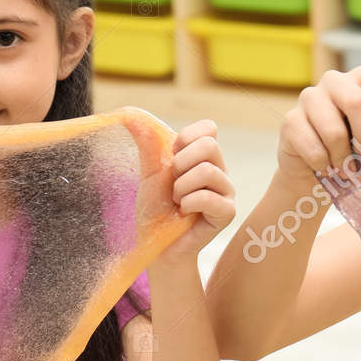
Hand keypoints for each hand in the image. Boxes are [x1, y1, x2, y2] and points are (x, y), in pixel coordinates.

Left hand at [158, 119, 235, 264]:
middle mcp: (219, 171)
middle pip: (210, 145)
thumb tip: (132, 116)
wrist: (156, 244)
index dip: (185, 139)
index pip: (209, 129)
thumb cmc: (156, 211)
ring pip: (208, 171)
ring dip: (182, 188)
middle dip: (181, 164)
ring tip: (178, 202)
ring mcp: (226, 192)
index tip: (172, 159)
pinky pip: (210, 198)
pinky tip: (184, 213)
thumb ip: (148, 145)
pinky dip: (189, 204)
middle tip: (174, 185)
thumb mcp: (149, 173)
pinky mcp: (227, 212)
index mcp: (203, 158)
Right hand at [276, 66, 360, 196]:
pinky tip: (324, 167)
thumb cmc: (351, 150)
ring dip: (343, 158)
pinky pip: (313, 147)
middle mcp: (335, 82)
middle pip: (356, 102)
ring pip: (333, 130)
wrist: (312, 171)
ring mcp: (309, 98)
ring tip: (346, 170)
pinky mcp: (290, 120)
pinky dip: (323, 164)